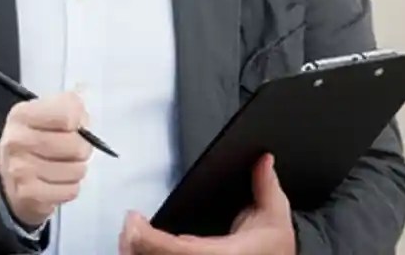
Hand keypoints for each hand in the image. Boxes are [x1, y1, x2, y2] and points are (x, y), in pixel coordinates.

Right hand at [0, 90, 92, 227]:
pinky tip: (57, 182)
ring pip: (76, 170)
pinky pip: (71, 191)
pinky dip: (70, 187)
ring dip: (77, 170)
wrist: (7, 177)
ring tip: (63, 166)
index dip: (80, 121)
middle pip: (75, 145)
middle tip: (73, 150)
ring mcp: (21, 169)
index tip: (74, 126)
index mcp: (21, 114)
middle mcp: (17, 140)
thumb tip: (84, 109)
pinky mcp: (29, 194)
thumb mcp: (43, 113)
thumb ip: (69, 105)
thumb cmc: (33, 140)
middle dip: (82, 149)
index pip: (68, 114)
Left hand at [118, 153, 295, 254]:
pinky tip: (140, 247)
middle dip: (132, 240)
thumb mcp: (274, 218)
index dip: (147, 237)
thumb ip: (265, 187)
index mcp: (221, 254)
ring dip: (133, 250)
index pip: (175, 250)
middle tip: (130, 222)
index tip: (134, 219)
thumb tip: (263, 160)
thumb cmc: (272, 252)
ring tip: (132, 233)